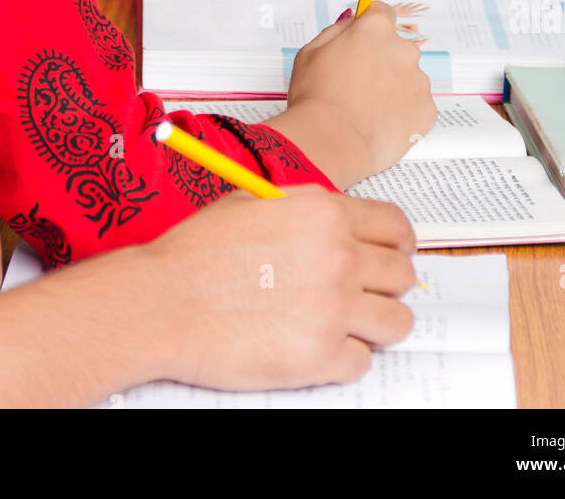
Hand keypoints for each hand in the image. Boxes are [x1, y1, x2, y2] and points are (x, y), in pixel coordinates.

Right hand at [139, 186, 416, 389]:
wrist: (162, 302)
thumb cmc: (196, 254)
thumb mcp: (254, 203)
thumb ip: (306, 212)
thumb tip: (338, 228)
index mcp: (325, 213)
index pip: (395, 227)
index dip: (399, 245)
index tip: (395, 256)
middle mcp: (339, 257)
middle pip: (402, 276)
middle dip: (388, 286)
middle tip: (367, 295)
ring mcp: (334, 308)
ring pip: (396, 322)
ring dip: (378, 326)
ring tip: (350, 327)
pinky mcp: (321, 356)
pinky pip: (362, 362)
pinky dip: (345, 359)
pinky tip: (319, 349)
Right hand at [280, 1, 436, 184]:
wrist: (333, 144)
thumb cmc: (316, 99)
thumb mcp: (310, 52)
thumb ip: (336, 30)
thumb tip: (352, 21)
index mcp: (375, 29)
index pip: (382, 12)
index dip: (369, 26)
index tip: (363, 38)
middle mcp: (403, 49)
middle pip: (396, 47)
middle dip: (380, 60)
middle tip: (355, 84)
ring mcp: (419, 81)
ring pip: (407, 78)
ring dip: (392, 88)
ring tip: (364, 110)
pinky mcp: (427, 110)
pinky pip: (415, 106)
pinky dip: (401, 113)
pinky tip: (378, 124)